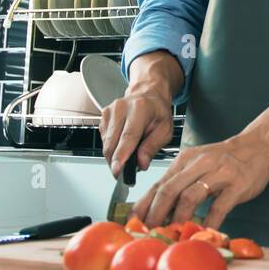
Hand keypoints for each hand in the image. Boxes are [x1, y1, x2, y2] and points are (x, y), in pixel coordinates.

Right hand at [99, 52, 181, 176]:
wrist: (147, 95)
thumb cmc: (157, 112)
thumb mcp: (165, 129)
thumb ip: (153, 146)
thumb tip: (141, 163)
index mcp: (140, 108)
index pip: (128, 136)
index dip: (122, 155)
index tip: (117, 170)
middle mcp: (121, 107)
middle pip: (113, 142)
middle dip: (116, 162)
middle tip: (124, 174)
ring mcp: (110, 111)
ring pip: (106, 143)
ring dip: (114, 157)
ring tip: (127, 158)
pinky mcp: (103, 116)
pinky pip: (104, 140)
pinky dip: (112, 148)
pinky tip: (122, 146)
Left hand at [131, 130, 268, 229]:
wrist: (258, 145)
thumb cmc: (226, 159)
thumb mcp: (198, 164)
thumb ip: (180, 182)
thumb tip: (158, 209)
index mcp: (185, 160)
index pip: (159, 183)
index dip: (144, 205)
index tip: (135, 222)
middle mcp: (198, 164)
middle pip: (169, 190)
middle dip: (155, 214)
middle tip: (150, 232)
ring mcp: (219, 174)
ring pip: (190, 197)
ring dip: (178, 219)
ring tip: (173, 234)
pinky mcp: (236, 185)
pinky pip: (219, 207)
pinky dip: (208, 223)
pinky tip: (203, 233)